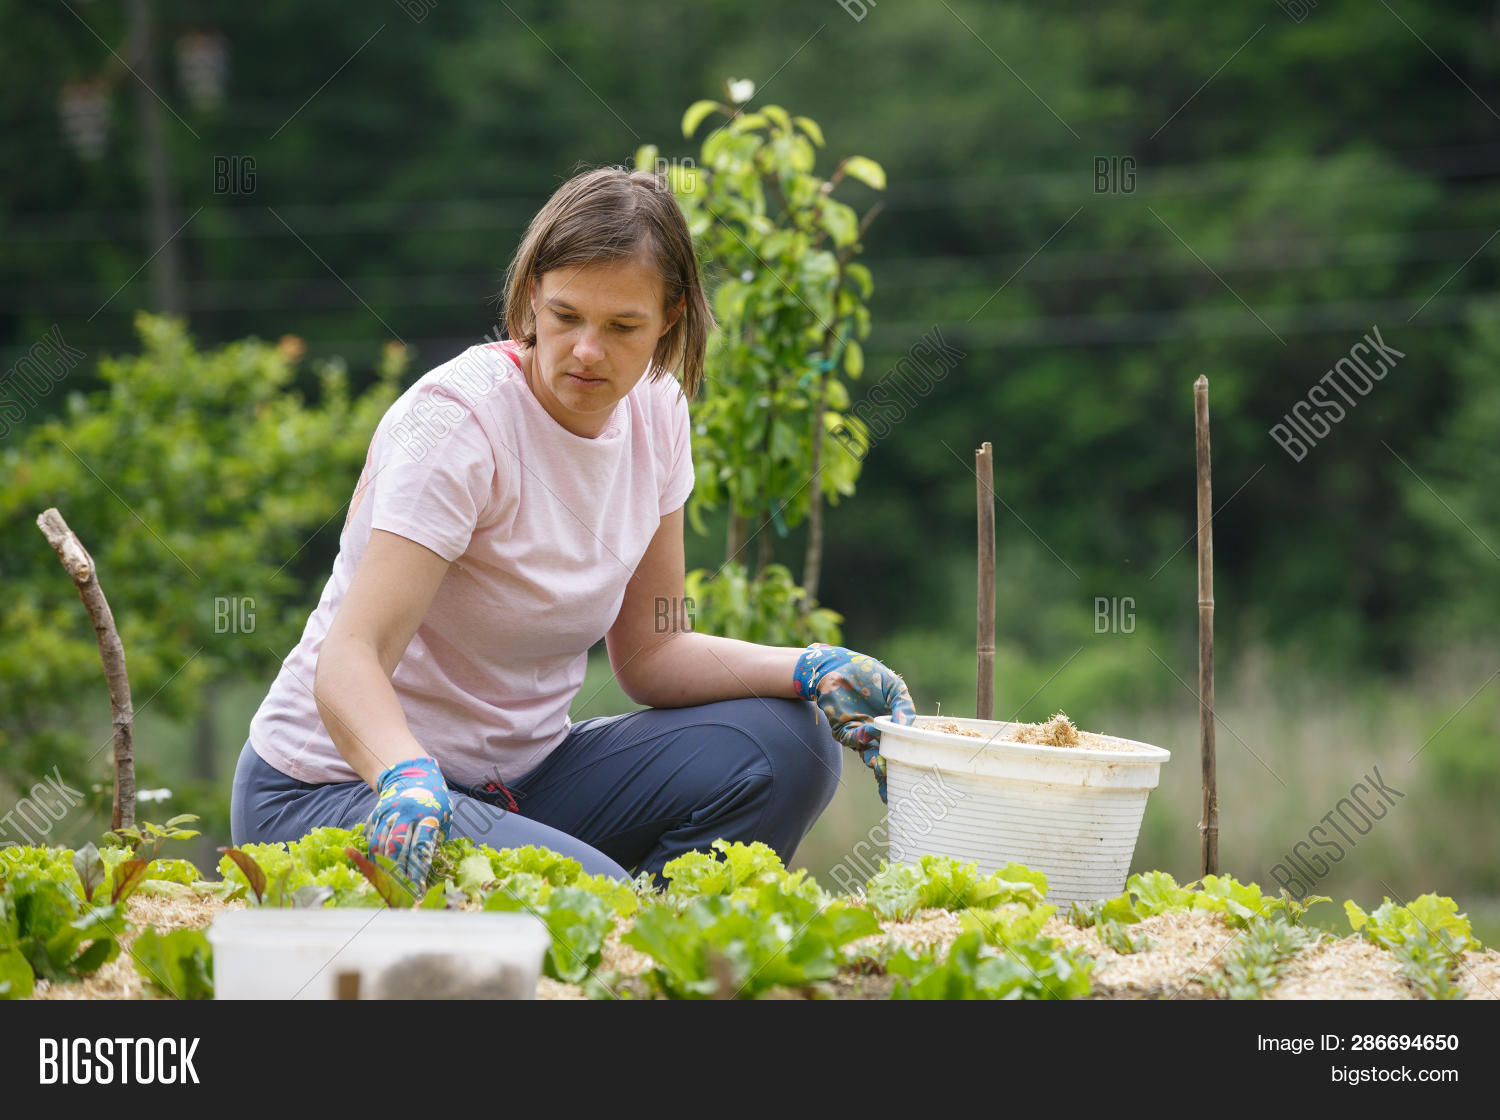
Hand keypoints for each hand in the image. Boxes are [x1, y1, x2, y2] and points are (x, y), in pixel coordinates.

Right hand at [366, 756, 451, 885]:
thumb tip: (434, 867)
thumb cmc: (433, 800)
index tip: (416, 888)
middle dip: (397, 872)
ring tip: (387, 883)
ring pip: (380, 844)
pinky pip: (371, 837)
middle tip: (399, 891)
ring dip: (383, 866)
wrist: (411, 775)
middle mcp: (405, 814)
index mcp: (426, 815)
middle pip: (397, 847)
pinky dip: (374, 854)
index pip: (420, 847)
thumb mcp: (443, 815)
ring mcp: (388, 813)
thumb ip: (437, 838)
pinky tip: (378, 867)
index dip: (417, 870)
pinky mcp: (376, 814)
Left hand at [792, 643, 914, 802]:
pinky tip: (871, 730)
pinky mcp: (843, 730)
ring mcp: (860, 735)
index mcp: (892, 729)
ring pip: (869, 756)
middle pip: (886, 763)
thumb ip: (904, 706)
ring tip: (884, 769)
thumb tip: (908, 726)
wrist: (839, 666)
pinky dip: (863, 737)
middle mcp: (877, 737)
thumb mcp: (894, 688)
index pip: (903, 752)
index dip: (909, 766)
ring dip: (876, 763)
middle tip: (901, 788)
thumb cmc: (869, 675)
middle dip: (891, 777)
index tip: (920, 780)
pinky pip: (853, 739)